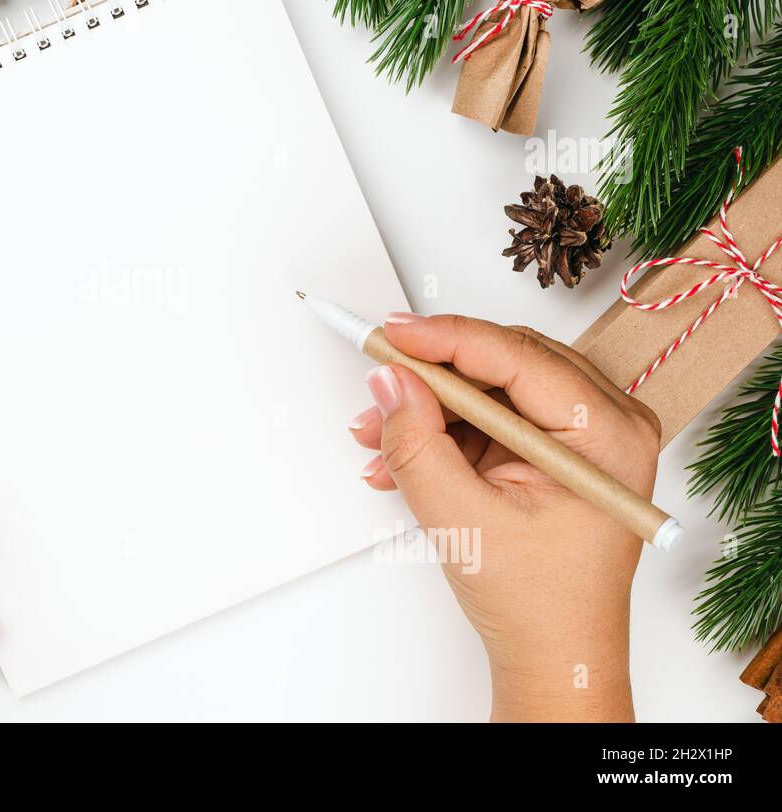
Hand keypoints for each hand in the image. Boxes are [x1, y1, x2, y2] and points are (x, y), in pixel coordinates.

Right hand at [349, 314, 659, 721]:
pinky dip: (446, 430)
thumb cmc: (538, 602)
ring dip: (432, 408)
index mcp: (606, 437)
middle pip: (505, 364)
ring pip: (493, 388)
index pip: (518, 358)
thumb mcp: (461, 518)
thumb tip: (391, 381)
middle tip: (380, 378)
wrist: (556, 653)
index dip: (446, 340)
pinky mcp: (557, 447)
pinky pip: (494, 415)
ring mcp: (585, 435)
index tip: (392, 334)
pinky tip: (403, 453)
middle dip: (433, 377)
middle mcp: (608, 424)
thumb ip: (417, 442)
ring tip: (378, 435)